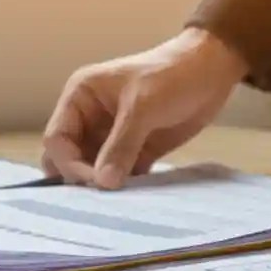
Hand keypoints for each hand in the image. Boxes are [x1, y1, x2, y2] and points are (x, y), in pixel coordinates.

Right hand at [42, 28, 248, 189]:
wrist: (212, 70)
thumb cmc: (172, 76)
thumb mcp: (143, 106)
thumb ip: (121, 144)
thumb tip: (102, 183)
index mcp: (80, 98)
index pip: (57, 139)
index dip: (69, 164)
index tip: (95, 182)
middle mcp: (90, 118)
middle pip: (68, 158)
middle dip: (80, 178)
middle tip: (103, 194)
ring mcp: (111, 136)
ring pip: (93, 170)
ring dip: (102, 185)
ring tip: (120, 200)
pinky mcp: (135, 151)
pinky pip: (120, 175)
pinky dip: (124, 186)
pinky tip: (136, 197)